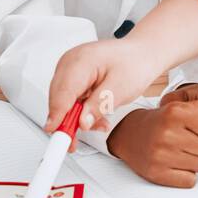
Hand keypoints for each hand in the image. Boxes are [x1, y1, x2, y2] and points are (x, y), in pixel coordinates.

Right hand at [47, 37, 164, 133]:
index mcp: (81, 61)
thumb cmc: (134, 63)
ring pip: (62, 101)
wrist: (140, 54)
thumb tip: (81, 121)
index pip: (62, 93)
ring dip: (77, 117)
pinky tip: (96, 116)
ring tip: (100, 123)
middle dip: (67, 121)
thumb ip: (99, 105)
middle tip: (75, 142)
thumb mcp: (120, 88)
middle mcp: (70, 63)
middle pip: (58, 98)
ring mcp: (69, 69)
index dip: (57, 116)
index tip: (56, 134)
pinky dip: (80, 111)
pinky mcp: (72, 76)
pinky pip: (69, 98)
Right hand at [106, 98, 197, 186]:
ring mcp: (161, 155)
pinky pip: (190, 180)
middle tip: (192, 142)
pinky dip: (187, 174)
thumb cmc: (165, 121)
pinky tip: (175, 163)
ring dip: (197, 160)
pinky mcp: (157, 173)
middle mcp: (167, 133)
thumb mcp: (186, 108)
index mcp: (176, 112)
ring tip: (182, 151)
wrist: (131, 134)